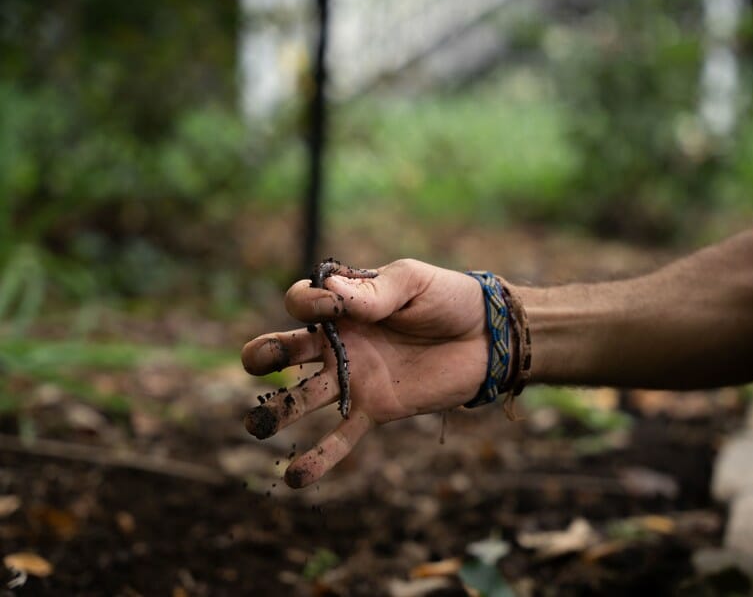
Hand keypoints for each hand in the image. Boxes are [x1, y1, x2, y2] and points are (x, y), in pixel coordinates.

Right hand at [241, 259, 487, 487]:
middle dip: (265, 355)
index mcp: (346, 305)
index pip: (303, 303)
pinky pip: (342, 436)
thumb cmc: (449, 299)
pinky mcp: (376, 409)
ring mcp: (356, 379)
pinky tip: (296, 478)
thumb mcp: (412, 282)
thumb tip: (330, 292)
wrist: (488, 338)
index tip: (324, 306)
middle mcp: (342, 343)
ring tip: (256, 427)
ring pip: (306, 398)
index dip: (305, 303)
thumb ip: (373, 290)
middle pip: (289, 350)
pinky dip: (320, 458)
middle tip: (256, 362)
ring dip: (279, 412)